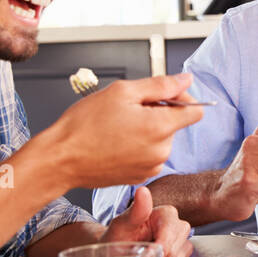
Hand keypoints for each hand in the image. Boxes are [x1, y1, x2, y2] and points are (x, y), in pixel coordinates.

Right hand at [44, 74, 203, 189]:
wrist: (60, 159)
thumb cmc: (85, 125)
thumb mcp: (122, 92)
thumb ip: (160, 85)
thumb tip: (186, 80)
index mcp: (160, 128)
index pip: (196, 111)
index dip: (182, 98)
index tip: (163, 95)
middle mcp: (161, 151)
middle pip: (175, 124)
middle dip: (158, 112)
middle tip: (127, 109)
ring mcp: (151, 167)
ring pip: (161, 139)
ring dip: (147, 129)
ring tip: (118, 126)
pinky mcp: (140, 176)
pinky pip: (149, 155)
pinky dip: (138, 146)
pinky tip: (116, 141)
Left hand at [101, 186, 194, 256]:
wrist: (117, 251)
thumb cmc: (119, 237)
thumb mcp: (121, 225)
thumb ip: (135, 211)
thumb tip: (143, 191)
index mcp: (167, 214)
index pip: (170, 236)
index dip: (156, 249)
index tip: (142, 254)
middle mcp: (180, 226)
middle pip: (174, 252)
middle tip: (139, 256)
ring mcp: (185, 243)